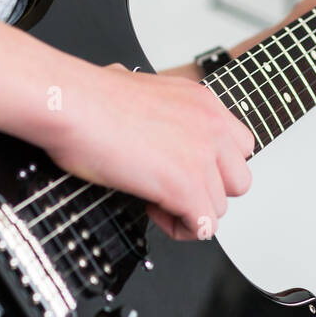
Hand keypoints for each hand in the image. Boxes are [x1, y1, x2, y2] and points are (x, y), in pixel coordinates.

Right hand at [42, 61, 255, 242]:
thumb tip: (141, 108)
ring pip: (220, 208)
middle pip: (239, 180)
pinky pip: (203, 227)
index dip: (213, 165)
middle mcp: (211, 126)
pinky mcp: (186, 185)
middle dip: (207, 191)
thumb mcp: (143, 87)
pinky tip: (151, 209)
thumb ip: (160, 106)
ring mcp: (202, 157)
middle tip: (170, 187)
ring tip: (153, 198)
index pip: (240, 146)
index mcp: (202, 102)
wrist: (75, 104)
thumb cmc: (92, 97)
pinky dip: (178, 229)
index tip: (183, 167)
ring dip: (187, 211)